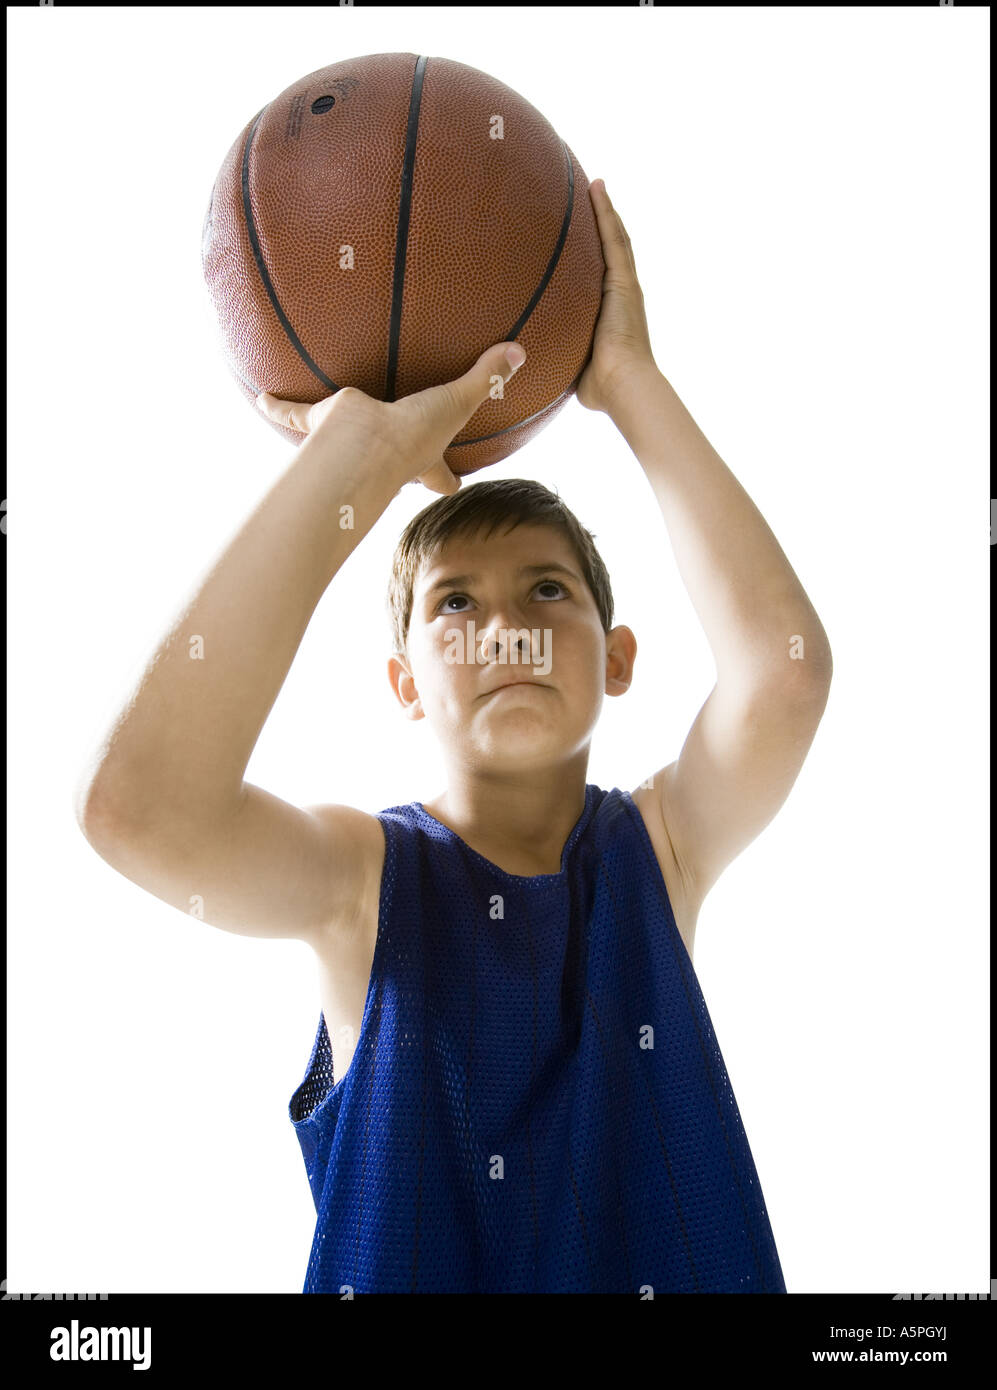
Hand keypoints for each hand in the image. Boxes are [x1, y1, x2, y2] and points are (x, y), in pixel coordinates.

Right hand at [255, 341, 526, 495]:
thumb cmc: (414, 433)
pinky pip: (297, 416)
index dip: (447, 479)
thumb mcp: (457, 400)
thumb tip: (520, 351)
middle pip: (392, 470)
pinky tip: (262, 396)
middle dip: (391, 471)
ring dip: (329, 440)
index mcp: (420, 458)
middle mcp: (387, 458)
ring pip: (341, 445)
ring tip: (321, 429)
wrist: (366, 444)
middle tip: (389, 459)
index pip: (440, 474)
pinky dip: (280, 407)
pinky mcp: (322, 428)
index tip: (453, 484)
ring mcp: (352, 447)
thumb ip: (486, 376)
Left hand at [576, 179, 657, 414]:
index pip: (601, 274)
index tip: (581, 234)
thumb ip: (559, 354)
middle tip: (590, 196)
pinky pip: (614, 239)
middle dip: (603, 223)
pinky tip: (596, 188)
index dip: (594, 252)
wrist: (623, 385)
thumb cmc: (600, 386)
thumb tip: (528, 364)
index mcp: (611, 311)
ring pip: (615, 238)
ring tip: (592, 184)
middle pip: (612, 249)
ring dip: (604, 209)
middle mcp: (622, 294)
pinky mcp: (624, 282)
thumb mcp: (574, 362)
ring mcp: (625, 286)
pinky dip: (606, 212)